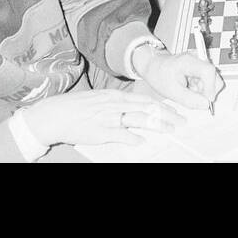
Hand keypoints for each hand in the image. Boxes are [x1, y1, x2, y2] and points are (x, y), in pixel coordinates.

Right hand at [21, 89, 180, 148]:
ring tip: (169, 130)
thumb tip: (133, 109)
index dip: (162, 105)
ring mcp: (109, 118)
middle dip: (166, 114)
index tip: (175, 110)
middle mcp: (114, 104)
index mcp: (115, 96)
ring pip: (138, 119)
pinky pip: (121, 134)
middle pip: (147, 108)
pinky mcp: (101, 132)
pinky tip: (142, 141)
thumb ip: (117, 103)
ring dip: (156, 125)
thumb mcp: (99, 99)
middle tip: (181, 121)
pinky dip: (133, 138)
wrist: (56, 114)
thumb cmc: (77, 107)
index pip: (145, 99)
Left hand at [134, 47, 223, 110]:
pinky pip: (209, 81)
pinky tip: (190, 87)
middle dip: (207, 91)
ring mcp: (201, 62)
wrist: (155, 66)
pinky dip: (201, 88)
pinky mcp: (202, 66)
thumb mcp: (172, 92)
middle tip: (192, 96)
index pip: (208, 71)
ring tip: (188, 90)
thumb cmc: (160, 75)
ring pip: (214, 80)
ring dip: (203, 90)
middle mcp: (198, 58)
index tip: (206, 101)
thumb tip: (206, 105)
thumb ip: (190, 100)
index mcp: (189, 61)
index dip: (210, 87)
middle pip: (215, 76)